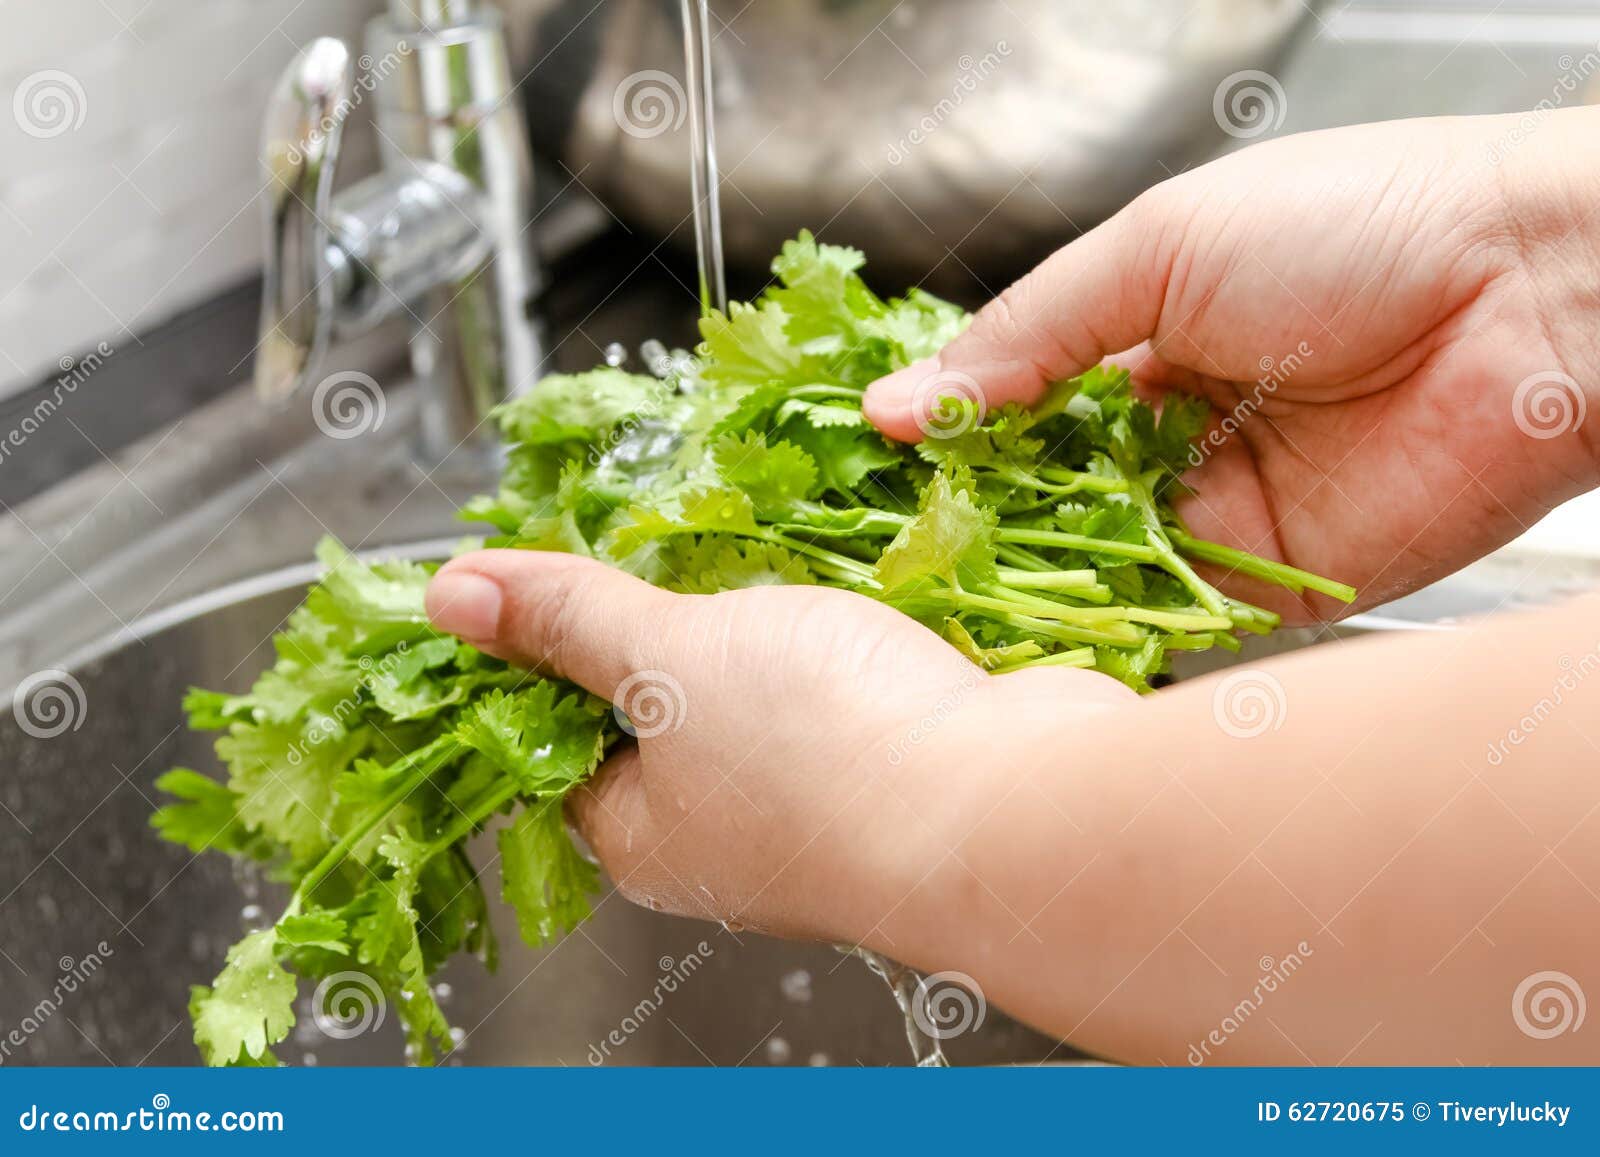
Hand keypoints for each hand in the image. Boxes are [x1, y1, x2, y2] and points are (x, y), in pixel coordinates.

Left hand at [425, 549, 1133, 941]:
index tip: (553, 576)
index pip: (560, 743)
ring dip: (764, 621)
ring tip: (754, 544)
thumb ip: (569, 618)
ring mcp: (825, 808)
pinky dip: (842, 637)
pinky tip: (847, 580)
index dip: (546, 656)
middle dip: (667, 622)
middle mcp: (731, 837)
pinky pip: (849, 691)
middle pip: (667, 712)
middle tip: (663, 538)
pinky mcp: (905, 769)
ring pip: (767, 696)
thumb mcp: (667, 657)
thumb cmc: (825, 751)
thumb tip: (454, 598)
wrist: (1021, 805)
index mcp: (646, 832)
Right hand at [865, 109, 1599, 617]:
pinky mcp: (1267, 585)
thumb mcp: (1155, 249)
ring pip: (1088, 564)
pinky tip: (1020, 633)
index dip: (941, 441)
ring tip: (924, 596)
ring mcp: (1215, 514)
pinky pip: (1162, 617)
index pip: (1013, 408)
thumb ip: (1026, 338)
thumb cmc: (1359, 226)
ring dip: (1018, 580)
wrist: (1536, 294)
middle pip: (1040, 496)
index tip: (862, 473)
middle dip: (966, 522)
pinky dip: (1097, 629)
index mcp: (1142, 340)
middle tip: (879, 550)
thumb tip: (896, 404)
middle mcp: (1170, 434)